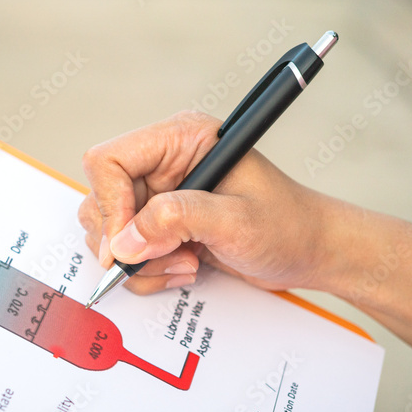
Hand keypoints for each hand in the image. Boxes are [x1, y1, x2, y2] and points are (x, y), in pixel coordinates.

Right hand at [77, 111, 342, 294]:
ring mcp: (158, 195)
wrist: (311, 252)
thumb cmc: (289, 226)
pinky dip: (146, 271)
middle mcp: (162, 163)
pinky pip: (124, 252)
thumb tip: (125, 241)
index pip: (109, 161)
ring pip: (108, 231)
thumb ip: (178, 220)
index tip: (126, 244)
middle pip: (101, 199)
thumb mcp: (238, 221)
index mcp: (180, 139)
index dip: (109, 204)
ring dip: (140, 261)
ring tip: (184, 264)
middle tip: (167, 257)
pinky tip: (183, 268)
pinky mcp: (158, 225)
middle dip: (128, 241)